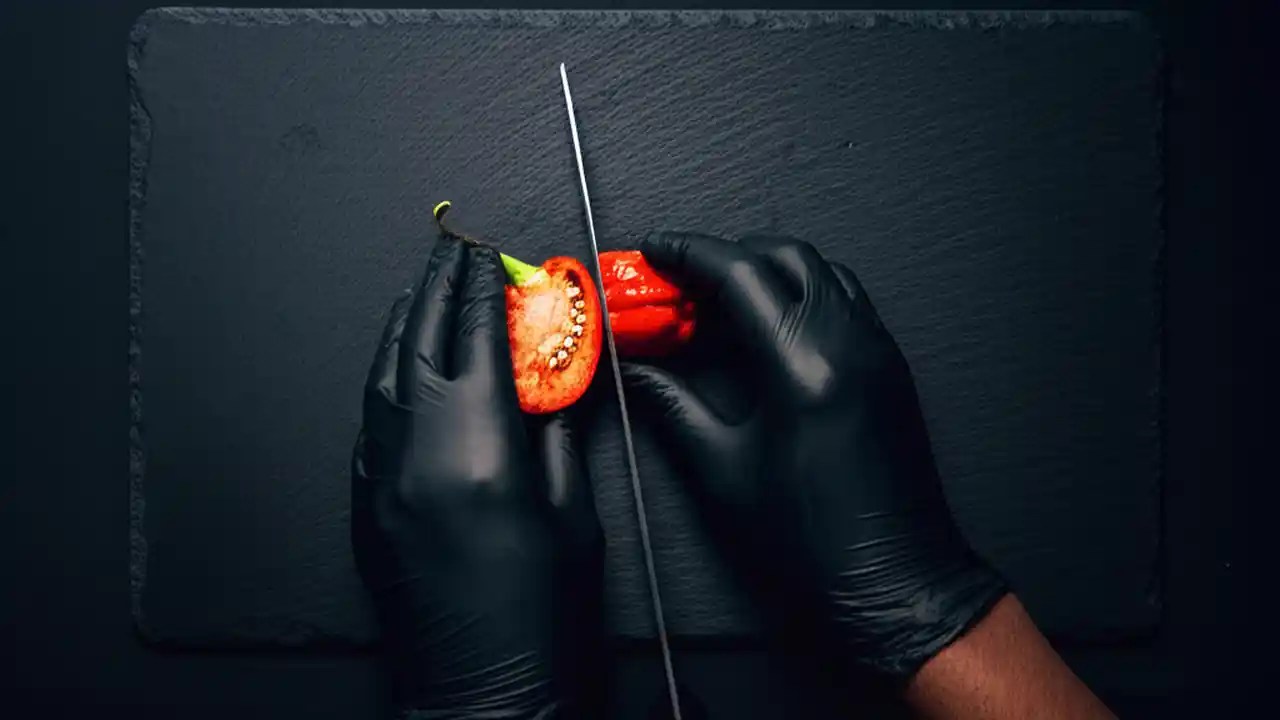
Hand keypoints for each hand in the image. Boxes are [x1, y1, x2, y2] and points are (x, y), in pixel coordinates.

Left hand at [352, 235, 604, 717]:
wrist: (483, 694)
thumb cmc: (540, 621)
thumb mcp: (572, 518)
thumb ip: (557, 438)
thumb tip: (553, 385)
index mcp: (480, 450)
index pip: (479, 338)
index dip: (487, 288)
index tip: (494, 258)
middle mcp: (419, 454)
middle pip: (421, 341)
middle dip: (438, 287)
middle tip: (453, 252)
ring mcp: (383, 480)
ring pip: (383, 376)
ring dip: (405, 325)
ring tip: (423, 295)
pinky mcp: (368, 507)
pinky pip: (370, 421)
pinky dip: (387, 380)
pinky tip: (403, 369)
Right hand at [622, 232, 1005, 679]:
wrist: (894, 579)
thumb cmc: (813, 540)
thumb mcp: (725, 470)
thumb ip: (676, 406)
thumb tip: (637, 370)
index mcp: (804, 367)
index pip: (741, 274)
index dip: (689, 253)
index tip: (655, 249)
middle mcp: (849, 344)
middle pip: (785, 257)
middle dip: (727, 254)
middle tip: (680, 278)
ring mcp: (877, 351)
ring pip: (821, 272)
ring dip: (768, 270)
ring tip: (720, 301)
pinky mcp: (891, 367)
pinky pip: (846, 301)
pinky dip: (802, 294)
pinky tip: (769, 328)